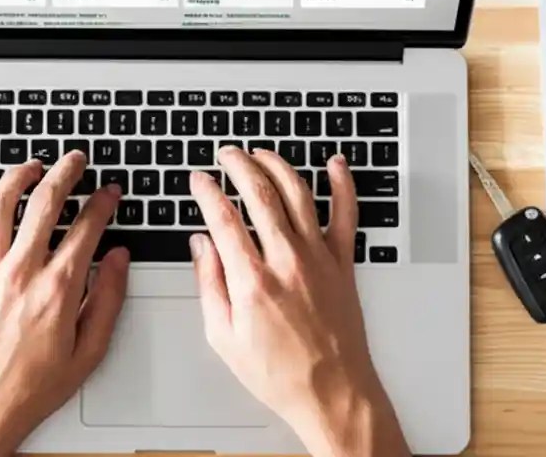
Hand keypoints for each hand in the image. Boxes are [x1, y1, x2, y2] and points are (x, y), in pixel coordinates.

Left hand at [0, 152, 129, 456]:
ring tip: (34, 165)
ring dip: (19, 176)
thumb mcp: (88, 351)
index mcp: (57, 290)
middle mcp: (21, 272)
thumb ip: (108, 299)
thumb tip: (120, 260)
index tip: (110, 193)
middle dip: (66, 174)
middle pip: (45, 204)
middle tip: (76, 161)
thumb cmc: (32, 386)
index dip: (103, 203)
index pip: (86, 228)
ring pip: (1, 205)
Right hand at [189, 148, 410, 456]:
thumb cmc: (279, 374)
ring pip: (298, 194)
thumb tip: (201, 246)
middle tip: (227, 154)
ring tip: (261, 153)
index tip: (199, 180)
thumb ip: (209, 285)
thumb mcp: (223, 338)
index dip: (207, 192)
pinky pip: (346, 214)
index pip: (224, 218)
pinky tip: (336, 165)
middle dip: (239, 165)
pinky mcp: (343, 263)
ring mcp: (319, 258)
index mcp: (252, 281)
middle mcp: (287, 261)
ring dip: (277, 165)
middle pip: (260, 194)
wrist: (332, 392)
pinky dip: (343, 185)